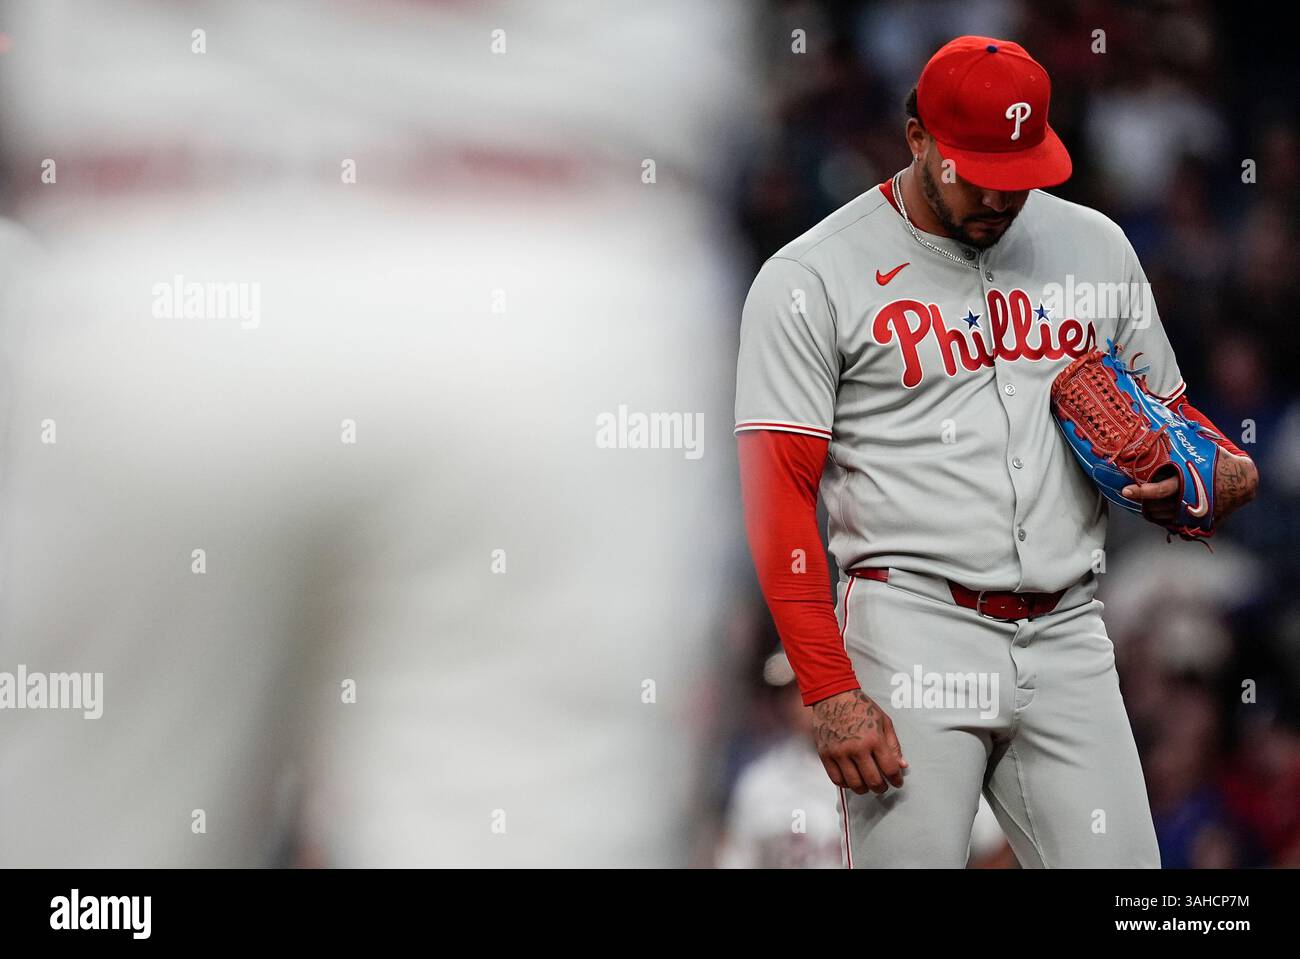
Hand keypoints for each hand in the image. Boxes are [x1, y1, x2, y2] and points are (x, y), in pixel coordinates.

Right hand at [811, 689, 906, 794]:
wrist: (833, 696)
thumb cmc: (860, 706)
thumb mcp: (884, 721)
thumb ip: (893, 745)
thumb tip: (902, 765)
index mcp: (874, 739)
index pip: (890, 769)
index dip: (896, 780)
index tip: (897, 782)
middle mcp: (857, 748)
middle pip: (873, 781)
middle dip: (881, 788)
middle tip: (883, 786)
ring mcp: (839, 753)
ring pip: (854, 784)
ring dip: (864, 789)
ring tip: (867, 785)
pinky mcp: (825, 754)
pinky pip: (836, 779)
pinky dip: (845, 785)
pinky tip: (851, 780)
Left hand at [1122, 450, 1258, 525]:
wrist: (1244, 481)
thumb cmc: (1219, 460)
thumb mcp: (1201, 447)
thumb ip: (1181, 438)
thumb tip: (1161, 416)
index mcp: (1188, 481)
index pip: (1159, 490)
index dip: (1141, 491)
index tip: (1126, 490)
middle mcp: (1189, 500)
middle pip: (1155, 505)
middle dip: (1142, 499)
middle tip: (1131, 490)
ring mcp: (1193, 514)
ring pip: (1161, 515)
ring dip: (1151, 507)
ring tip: (1147, 495)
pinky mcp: (1198, 522)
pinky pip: (1172, 523)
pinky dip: (1163, 515)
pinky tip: (1161, 504)